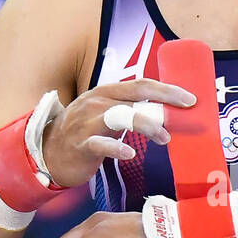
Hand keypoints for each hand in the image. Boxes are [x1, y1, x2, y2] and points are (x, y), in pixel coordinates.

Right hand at [41, 78, 196, 187]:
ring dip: (146, 124)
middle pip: (135, 95)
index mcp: (106, 92)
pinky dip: (116, 148)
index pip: (140, 85)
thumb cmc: (84, 134)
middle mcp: (97, 102)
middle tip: (186, 110)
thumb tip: (165, 114)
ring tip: (164, 138)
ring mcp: (87, 122)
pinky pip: (100, 144)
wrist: (47, 153)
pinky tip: (130, 153)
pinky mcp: (80, 144)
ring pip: (120, 116)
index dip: (166, 89)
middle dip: (164, 99)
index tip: (189, 98)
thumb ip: (130, 111)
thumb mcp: (106, 115)